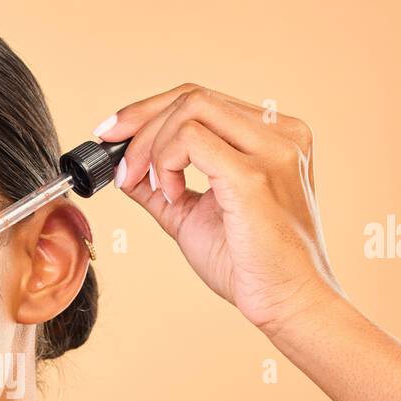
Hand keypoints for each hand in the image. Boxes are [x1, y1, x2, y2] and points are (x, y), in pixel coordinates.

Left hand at [96, 83, 345, 337]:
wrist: (288, 303)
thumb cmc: (252, 267)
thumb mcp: (194, 216)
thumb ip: (163, 188)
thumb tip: (124, 170)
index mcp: (274, 137)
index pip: (203, 100)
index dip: (150, 112)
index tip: (112, 135)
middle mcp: (280, 134)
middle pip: (193, 96)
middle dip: (139, 122)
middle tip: (115, 159)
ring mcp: (272, 150)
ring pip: (190, 109)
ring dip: (151, 146)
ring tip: (152, 186)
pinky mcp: (254, 175)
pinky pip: (191, 139)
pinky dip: (165, 162)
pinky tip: (171, 195)